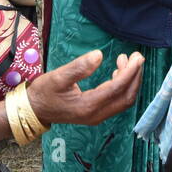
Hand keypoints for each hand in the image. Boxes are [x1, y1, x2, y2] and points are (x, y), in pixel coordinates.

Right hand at [26, 50, 144, 126]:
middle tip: (137, 57)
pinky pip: (117, 102)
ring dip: (130, 81)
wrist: (34, 110)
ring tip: (127, 60)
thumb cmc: (44, 92)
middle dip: (135, 77)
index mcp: (88, 106)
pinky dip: (122, 87)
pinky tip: (117, 72)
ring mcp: (97, 117)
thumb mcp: (58, 77)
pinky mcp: (96, 114)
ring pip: (124, 101)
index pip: (117, 88)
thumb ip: (79, 67)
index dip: (130, 72)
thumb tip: (99, 55)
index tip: (137, 57)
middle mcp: (97, 115)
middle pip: (126, 97)